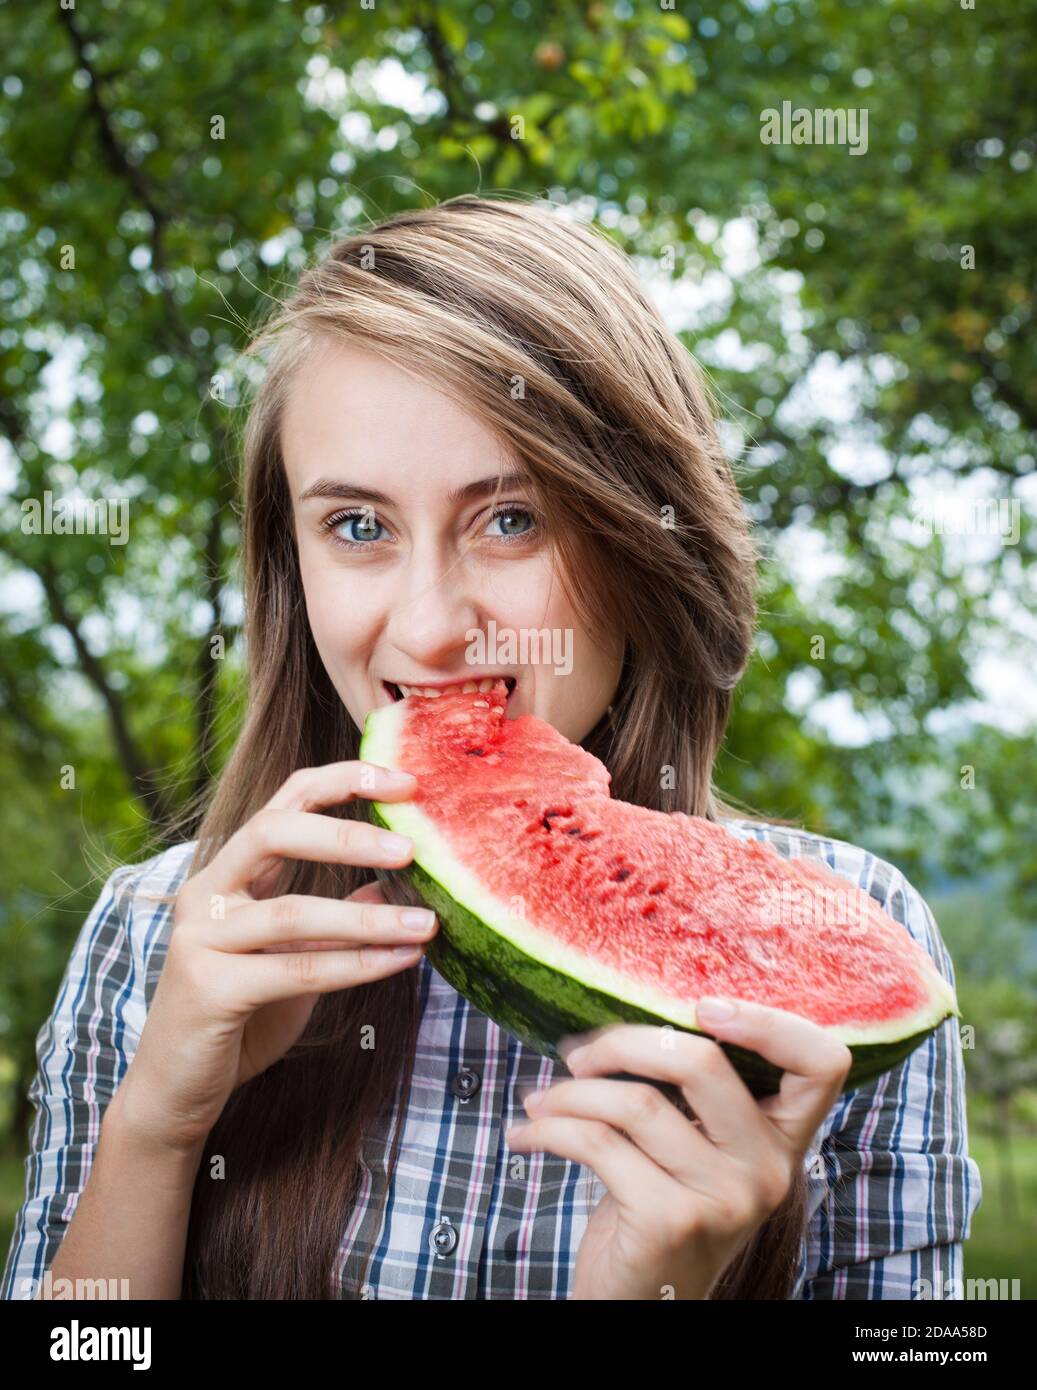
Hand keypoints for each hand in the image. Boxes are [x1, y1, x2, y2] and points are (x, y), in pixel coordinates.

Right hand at [113, 761, 437, 1153]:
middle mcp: (208, 892)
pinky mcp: (208, 987)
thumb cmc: (240, 1017)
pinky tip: (401, 961)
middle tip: (411, 847)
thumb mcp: (296, 957)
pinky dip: (355, 966)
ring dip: (368, 920)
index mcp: (232, 872)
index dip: (344, 781)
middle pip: (274, 832)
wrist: (175, 1091)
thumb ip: (335, 918)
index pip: (285, 801)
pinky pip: (294, 969)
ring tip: (427, 924)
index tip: (405, 782)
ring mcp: (201, 937)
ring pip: (292, 911)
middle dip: (347, 834)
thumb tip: (394, 886)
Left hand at [505, 999, 851, 1299]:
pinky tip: (526, 1134)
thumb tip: (620, 1010)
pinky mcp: (671, 1219)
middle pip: (702, 1061)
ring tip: (540, 1100)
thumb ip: (691, 1094)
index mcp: (783, 1139)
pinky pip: (598, 1143)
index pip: (822, 1063)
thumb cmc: (659, 1207)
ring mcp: (725, 1198)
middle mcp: (768, 1169)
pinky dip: (549, 1129)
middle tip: (578, 1054)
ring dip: (570, 1093)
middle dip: (623, 1042)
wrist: (640, 1302)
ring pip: (636, 1101)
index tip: (703, 1007)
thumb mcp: (693, 1150)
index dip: (771, 1022)